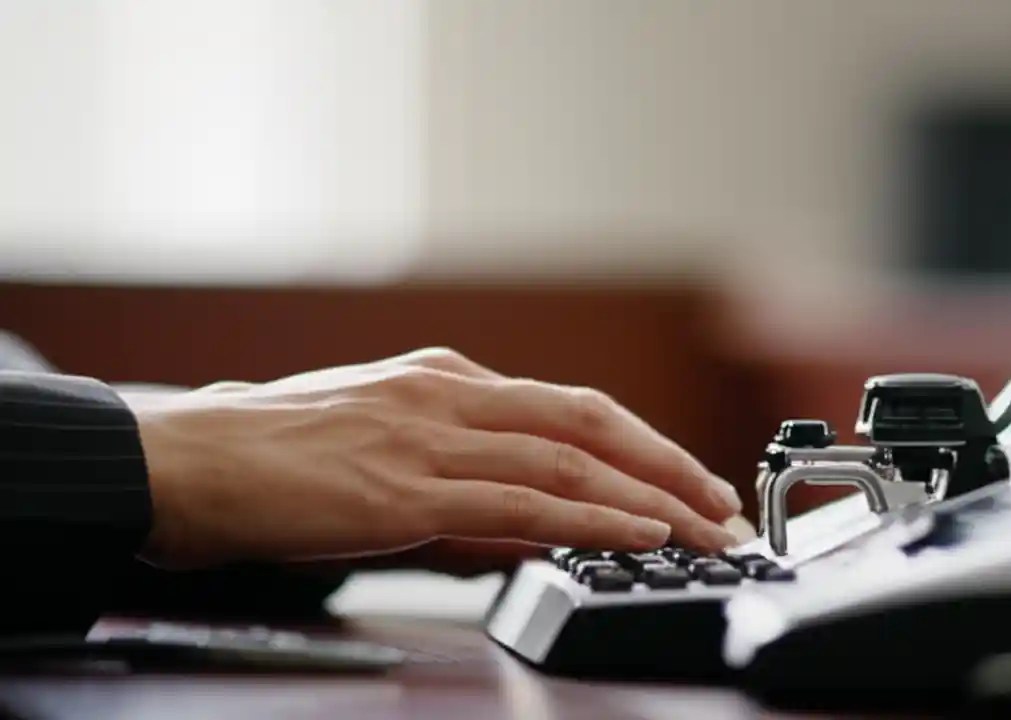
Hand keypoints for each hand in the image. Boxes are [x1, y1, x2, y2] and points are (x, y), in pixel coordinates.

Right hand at [126, 348, 742, 568]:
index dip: (640, 444)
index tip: (686, 477)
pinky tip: (638, 533)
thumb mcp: (382, 448)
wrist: (185, 461)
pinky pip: (521, 501)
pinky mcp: (405, 490)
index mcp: (446, 380)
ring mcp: (430, 437)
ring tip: (704, 527)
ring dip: (651, 496)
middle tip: (722, 502)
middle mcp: (450, 395)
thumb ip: (461, 480)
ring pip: (569, 461)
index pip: (569, 408)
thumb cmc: (273, 456)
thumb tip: (529, 526)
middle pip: (590, 422)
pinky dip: (593, 518)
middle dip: (669, 462)